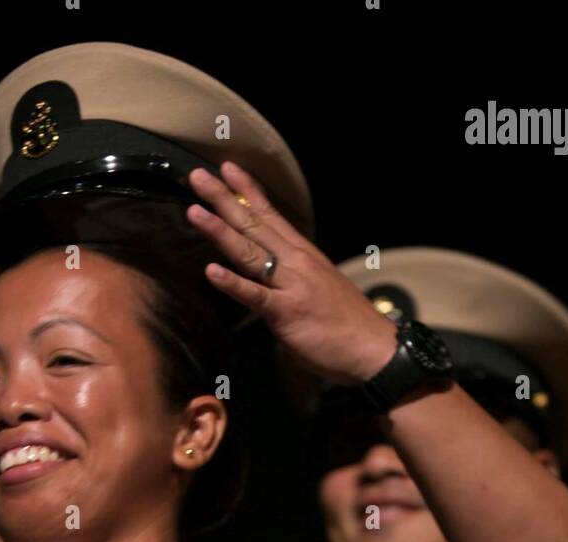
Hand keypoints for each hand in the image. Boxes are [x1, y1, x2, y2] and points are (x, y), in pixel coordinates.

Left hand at [186, 161, 396, 385]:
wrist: (372, 347)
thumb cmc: (346, 322)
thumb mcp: (318, 286)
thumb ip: (292, 276)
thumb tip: (272, 274)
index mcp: (302, 253)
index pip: (269, 215)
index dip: (247, 190)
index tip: (227, 168)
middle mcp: (295, 261)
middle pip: (253, 225)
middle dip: (223, 199)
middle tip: (197, 176)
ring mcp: (291, 285)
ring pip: (250, 252)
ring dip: (220, 231)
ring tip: (195, 212)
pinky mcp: (287, 312)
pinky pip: (255, 296)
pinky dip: (232, 283)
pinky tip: (212, 271)